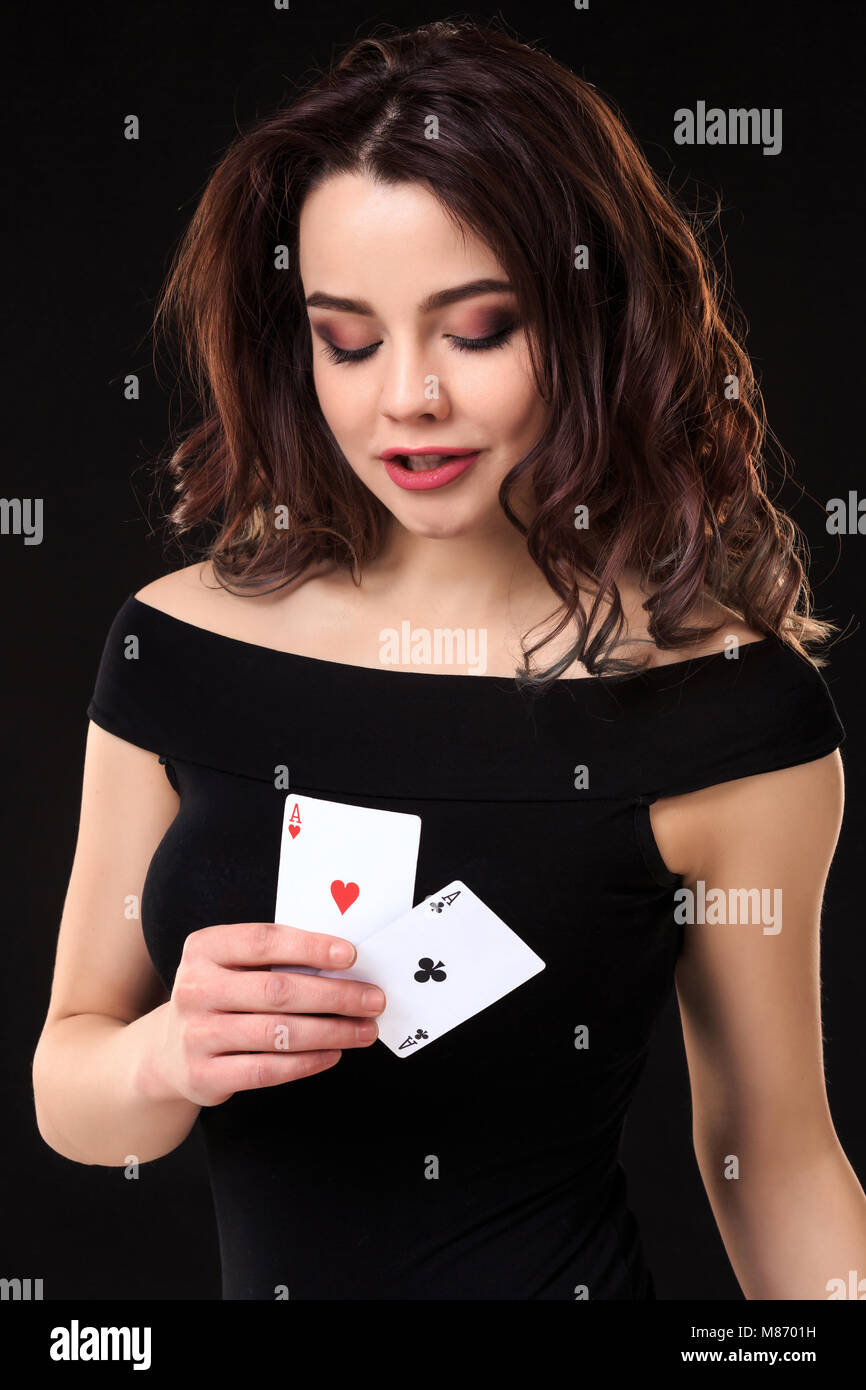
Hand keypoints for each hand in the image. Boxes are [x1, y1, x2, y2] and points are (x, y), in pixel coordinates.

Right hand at [148, 921, 384, 1105]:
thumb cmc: (220, 996)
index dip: (311, 947)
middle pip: (278, 991)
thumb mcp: (233, 965)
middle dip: (335, 995)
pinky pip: (267, 1069)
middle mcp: (195, 989)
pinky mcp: (203, 1075)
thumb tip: (344, 961)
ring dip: (331, 1032)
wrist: (166, 1052)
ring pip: (278, 1033)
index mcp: (204, 948)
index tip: (351, 956)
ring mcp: (196, 1035)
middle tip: (374, 999)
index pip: (264, 941)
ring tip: (364, 1030)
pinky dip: (307, 1062)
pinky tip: (333, 1053)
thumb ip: (276, 958)